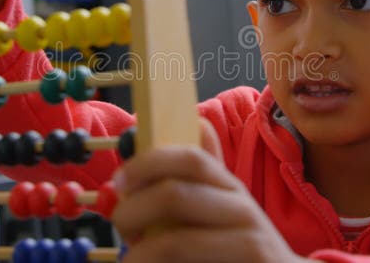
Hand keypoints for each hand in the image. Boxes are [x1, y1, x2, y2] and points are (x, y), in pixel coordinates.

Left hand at [112, 145, 302, 261]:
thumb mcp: (227, 206)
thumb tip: (197, 121)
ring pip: (175, 242)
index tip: (119, 181)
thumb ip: (204, 176)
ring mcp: (249, 243)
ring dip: (139, 254)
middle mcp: (242, 209)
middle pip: (175, 196)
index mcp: (230, 186)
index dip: (147, 164)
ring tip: (131, 261)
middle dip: (132, 211)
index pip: (190, 158)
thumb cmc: (243, 244)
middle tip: (121, 227)